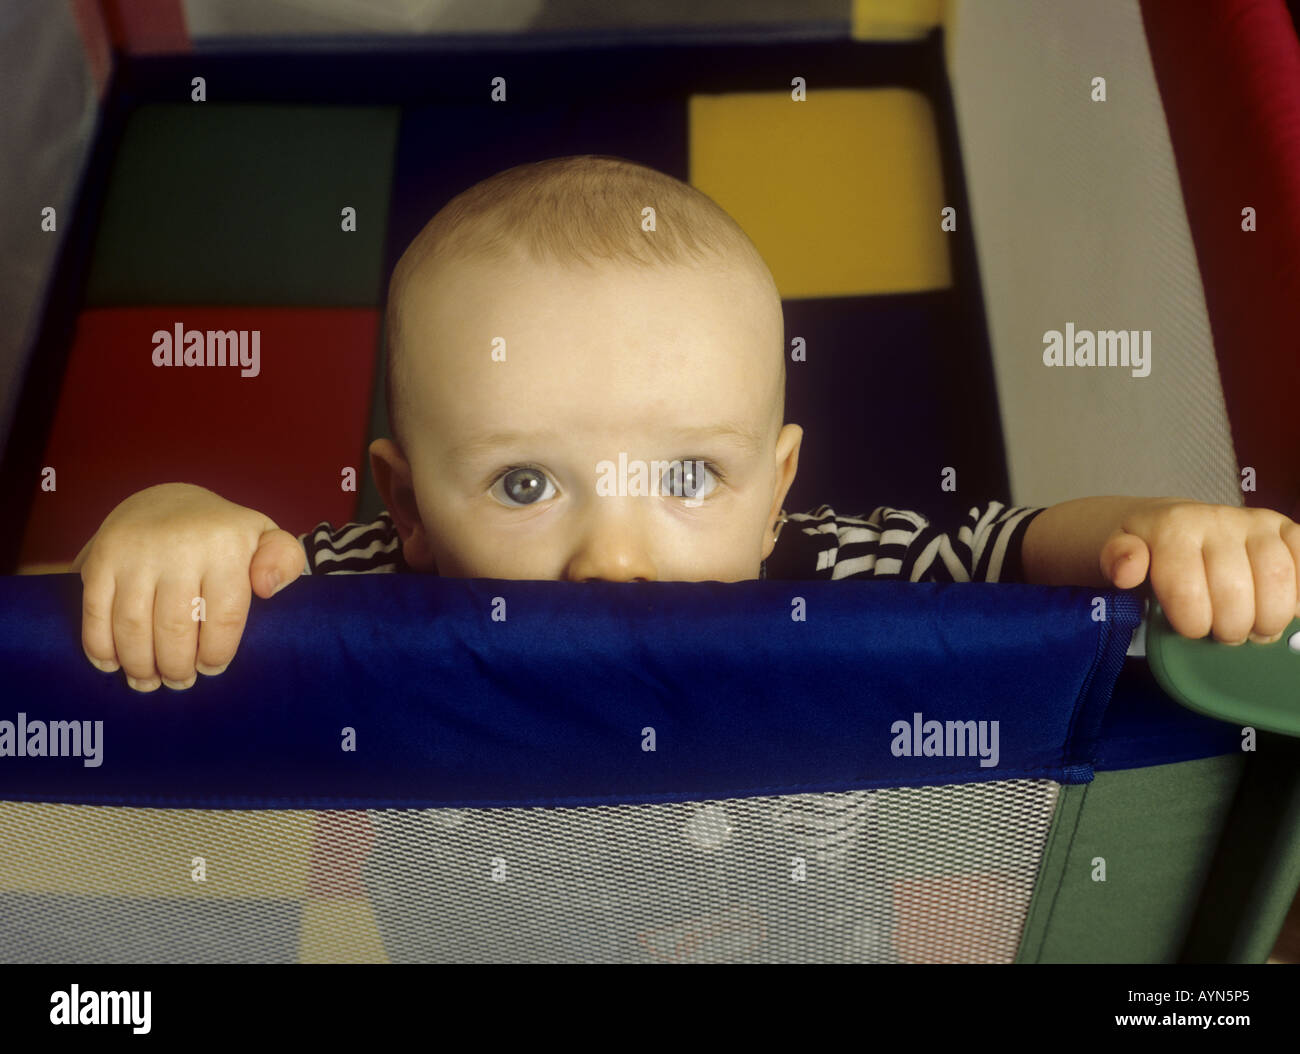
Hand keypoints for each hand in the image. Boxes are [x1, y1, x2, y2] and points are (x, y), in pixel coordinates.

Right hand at [75, 483, 305, 690]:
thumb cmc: (224, 534)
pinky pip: (96, 612)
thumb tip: (267, 588)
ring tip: (149, 682)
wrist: (167, 499)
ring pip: (133, 626)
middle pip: (175, 628)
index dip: (217, 653)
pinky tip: (112, 664)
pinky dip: (100, 647)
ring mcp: (136, 552)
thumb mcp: (265, 537)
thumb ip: (284, 560)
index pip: (224, 616)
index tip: (212, 668)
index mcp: (226, 544)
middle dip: (177, 667)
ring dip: (140, 664)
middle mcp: (179, 546)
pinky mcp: (101, 558)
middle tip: (180, 682)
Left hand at [1100, 500, 1299, 642]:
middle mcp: (1218, 520)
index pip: (1187, 588)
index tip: (1189, 630)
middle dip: (1230, 626)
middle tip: (1223, 635)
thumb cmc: (1145, 549)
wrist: (1168, 524)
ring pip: (1278, 578)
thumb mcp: (1115, 553)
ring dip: (1268, 617)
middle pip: (1236, 589)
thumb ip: (1117, 561)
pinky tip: (1288, 611)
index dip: (1191, 621)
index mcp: (1173, 528)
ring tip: (1253, 629)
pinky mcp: (1284, 529)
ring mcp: (1256, 523)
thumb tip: (1126, 570)